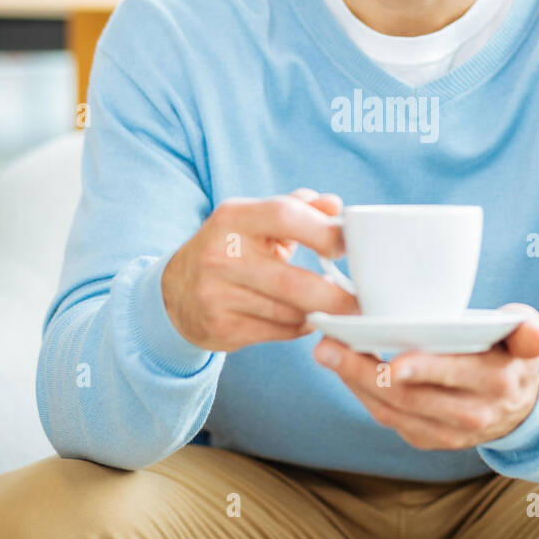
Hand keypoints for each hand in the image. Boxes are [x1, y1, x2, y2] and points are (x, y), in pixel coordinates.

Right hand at [162, 189, 359, 351]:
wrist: (176, 292)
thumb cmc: (232, 249)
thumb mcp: (256, 220)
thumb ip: (298, 208)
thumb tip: (335, 206)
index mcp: (233, 218)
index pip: (284, 215)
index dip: (323, 231)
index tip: (348, 245)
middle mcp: (220, 255)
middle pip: (292, 282)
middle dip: (335, 296)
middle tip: (362, 302)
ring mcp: (217, 295)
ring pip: (289, 313)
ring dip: (319, 313)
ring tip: (336, 309)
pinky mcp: (221, 328)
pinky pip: (278, 332)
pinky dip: (300, 327)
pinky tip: (305, 319)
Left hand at [313, 303, 538, 449]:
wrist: (520, 407)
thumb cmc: (511, 357)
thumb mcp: (527, 338)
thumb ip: (527, 328)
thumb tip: (524, 328)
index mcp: (495, 382)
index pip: (456, 375)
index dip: (424, 369)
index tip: (393, 359)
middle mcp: (471, 414)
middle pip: (410, 394)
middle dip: (365, 370)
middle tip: (331, 344)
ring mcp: (446, 432)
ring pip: (393, 410)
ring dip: (354, 382)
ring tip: (328, 352)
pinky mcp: (427, 439)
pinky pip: (388, 418)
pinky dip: (362, 394)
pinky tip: (344, 369)